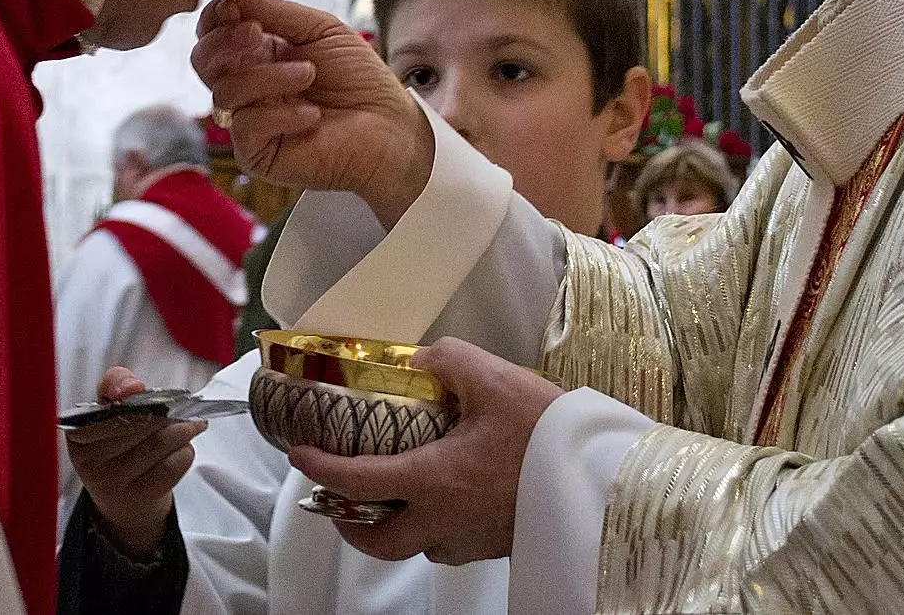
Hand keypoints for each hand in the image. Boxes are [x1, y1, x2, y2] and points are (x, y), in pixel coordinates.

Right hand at [64, 367, 206, 557]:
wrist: (121, 497)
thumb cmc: (116, 443)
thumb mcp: (107, 410)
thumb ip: (116, 384)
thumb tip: (132, 387)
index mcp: (78, 433)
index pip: (111, 409)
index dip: (137, 400)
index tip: (149, 395)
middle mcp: (89, 460)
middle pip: (140, 424)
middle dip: (169, 413)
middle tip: (186, 408)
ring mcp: (112, 482)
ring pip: (159, 443)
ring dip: (184, 430)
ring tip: (191, 425)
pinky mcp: (137, 497)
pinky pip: (172, 466)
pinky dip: (185, 452)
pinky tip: (183, 448)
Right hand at [193, 0, 433, 227]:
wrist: (390, 128)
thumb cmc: (360, 79)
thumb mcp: (321, 31)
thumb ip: (274, 10)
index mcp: (259, 54)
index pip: (213, 33)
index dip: (216, 17)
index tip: (233, 6)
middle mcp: (248, 87)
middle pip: (202, 60)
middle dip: (225, 42)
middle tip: (257, 34)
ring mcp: (250, 121)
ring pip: (224, 92)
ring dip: (268, 77)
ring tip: (309, 75)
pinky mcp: (257, 154)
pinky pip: (246, 126)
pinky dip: (281, 114)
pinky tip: (313, 115)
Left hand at [286, 339, 562, 565]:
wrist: (605, 478)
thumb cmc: (548, 433)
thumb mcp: (495, 379)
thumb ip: (449, 361)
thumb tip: (425, 356)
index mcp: (433, 481)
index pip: (357, 481)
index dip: (319, 468)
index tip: (298, 454)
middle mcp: (444, 521)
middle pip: (379, 542)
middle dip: (350, 524)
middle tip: (339, 498)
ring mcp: (472, 540)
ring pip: (418, 546)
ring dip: (398, 526)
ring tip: (396, 493)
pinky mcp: (497, 544)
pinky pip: (452, 544)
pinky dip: (436, 525)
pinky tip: (450, 495)